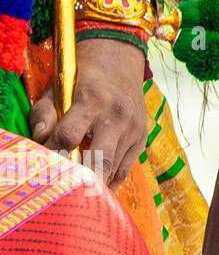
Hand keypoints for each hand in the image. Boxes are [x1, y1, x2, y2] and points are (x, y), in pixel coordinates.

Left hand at [28, 36, 147, 189]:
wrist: (120, 59)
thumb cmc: (82, 75)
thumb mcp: (57, 87)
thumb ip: (44, 114)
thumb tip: (40, 141)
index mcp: (92, 100)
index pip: (68, 136)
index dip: (51, 154)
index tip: (40, 165)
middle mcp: (117, 116)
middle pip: (98, 160)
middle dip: (78, 179)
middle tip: (60, 192)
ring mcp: (133, 128)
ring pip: (112, 168)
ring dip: (93, 183)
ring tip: (75, 195)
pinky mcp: (141, 137)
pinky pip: (125, 169)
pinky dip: (109, 182)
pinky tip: (95, 190)